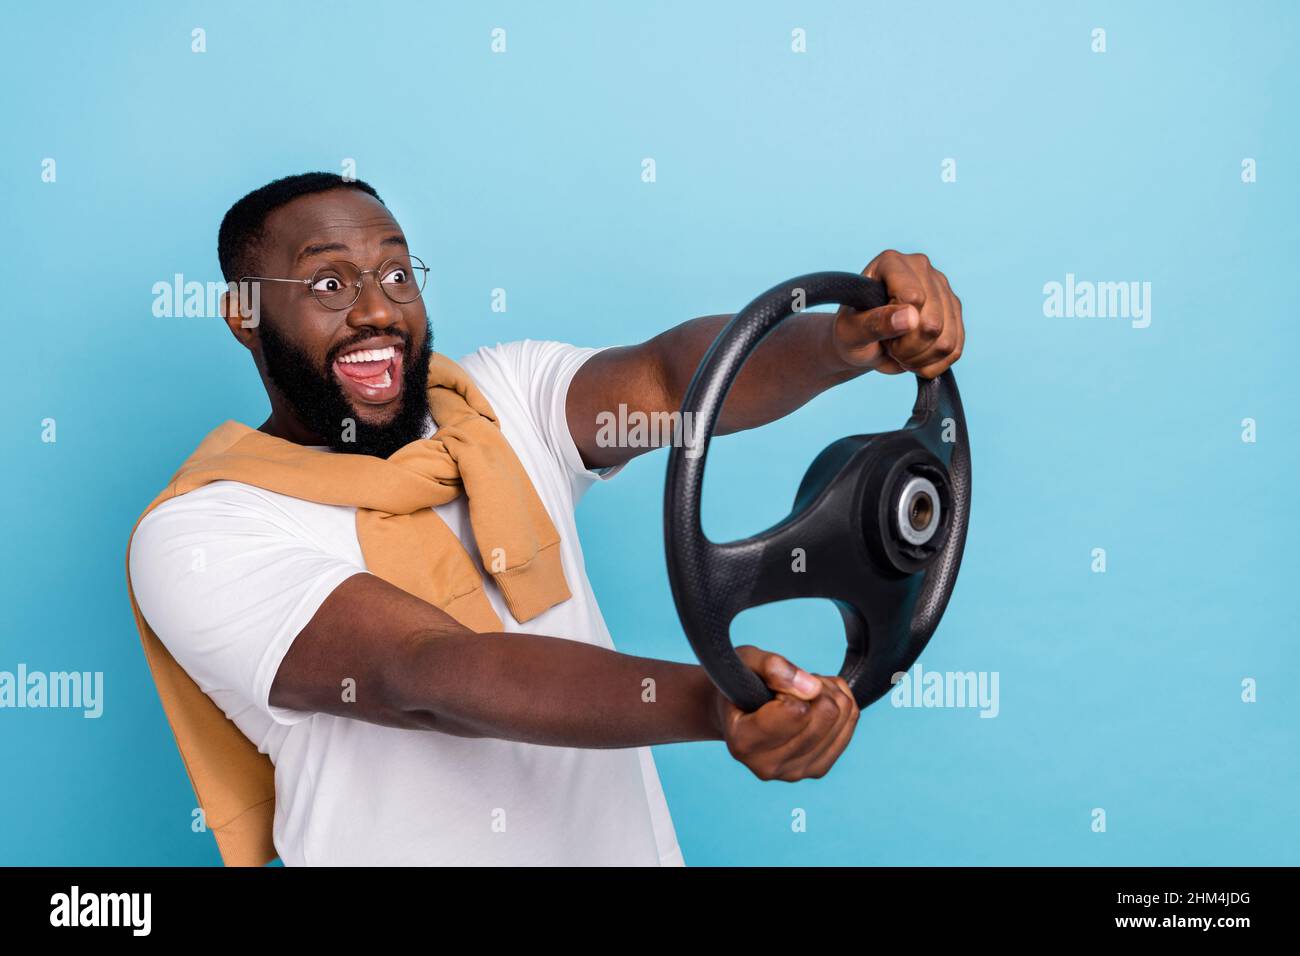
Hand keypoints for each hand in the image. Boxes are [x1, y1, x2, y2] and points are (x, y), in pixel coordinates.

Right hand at [710, 646, 859, 780]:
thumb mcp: (745, 662)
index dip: (792, 686)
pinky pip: (850, 725)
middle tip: (792, 684)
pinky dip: (840, 703)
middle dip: (815, 687)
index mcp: (743, 742)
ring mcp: (795, 772)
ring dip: (827, 693)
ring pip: (842, 717)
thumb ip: (772, 668)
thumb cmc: (739, 684)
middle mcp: (767, 766)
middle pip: (825, 713)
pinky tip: (816, 701)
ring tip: (801, 692)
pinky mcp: (816, 770)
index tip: (774, 686)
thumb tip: (812, 688)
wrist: (736, 713)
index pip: (796, 712)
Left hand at [831, 250, 963, 377]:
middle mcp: (921, 268)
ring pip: (946, 339)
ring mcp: (942, 289)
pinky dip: (933, 364)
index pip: (913, 298)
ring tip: (900, 352)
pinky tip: (915, 360)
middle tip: (888, 345)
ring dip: (920, 357)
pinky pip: (955, 349)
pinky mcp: (954, 312)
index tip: (877, 328)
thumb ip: (875, 323)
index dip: (896, 326)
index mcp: (891, 262)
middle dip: (907, 347)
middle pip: (932, 322)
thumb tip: (911, 317)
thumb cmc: (852, 332)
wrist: (863, 344)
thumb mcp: (851, 331)